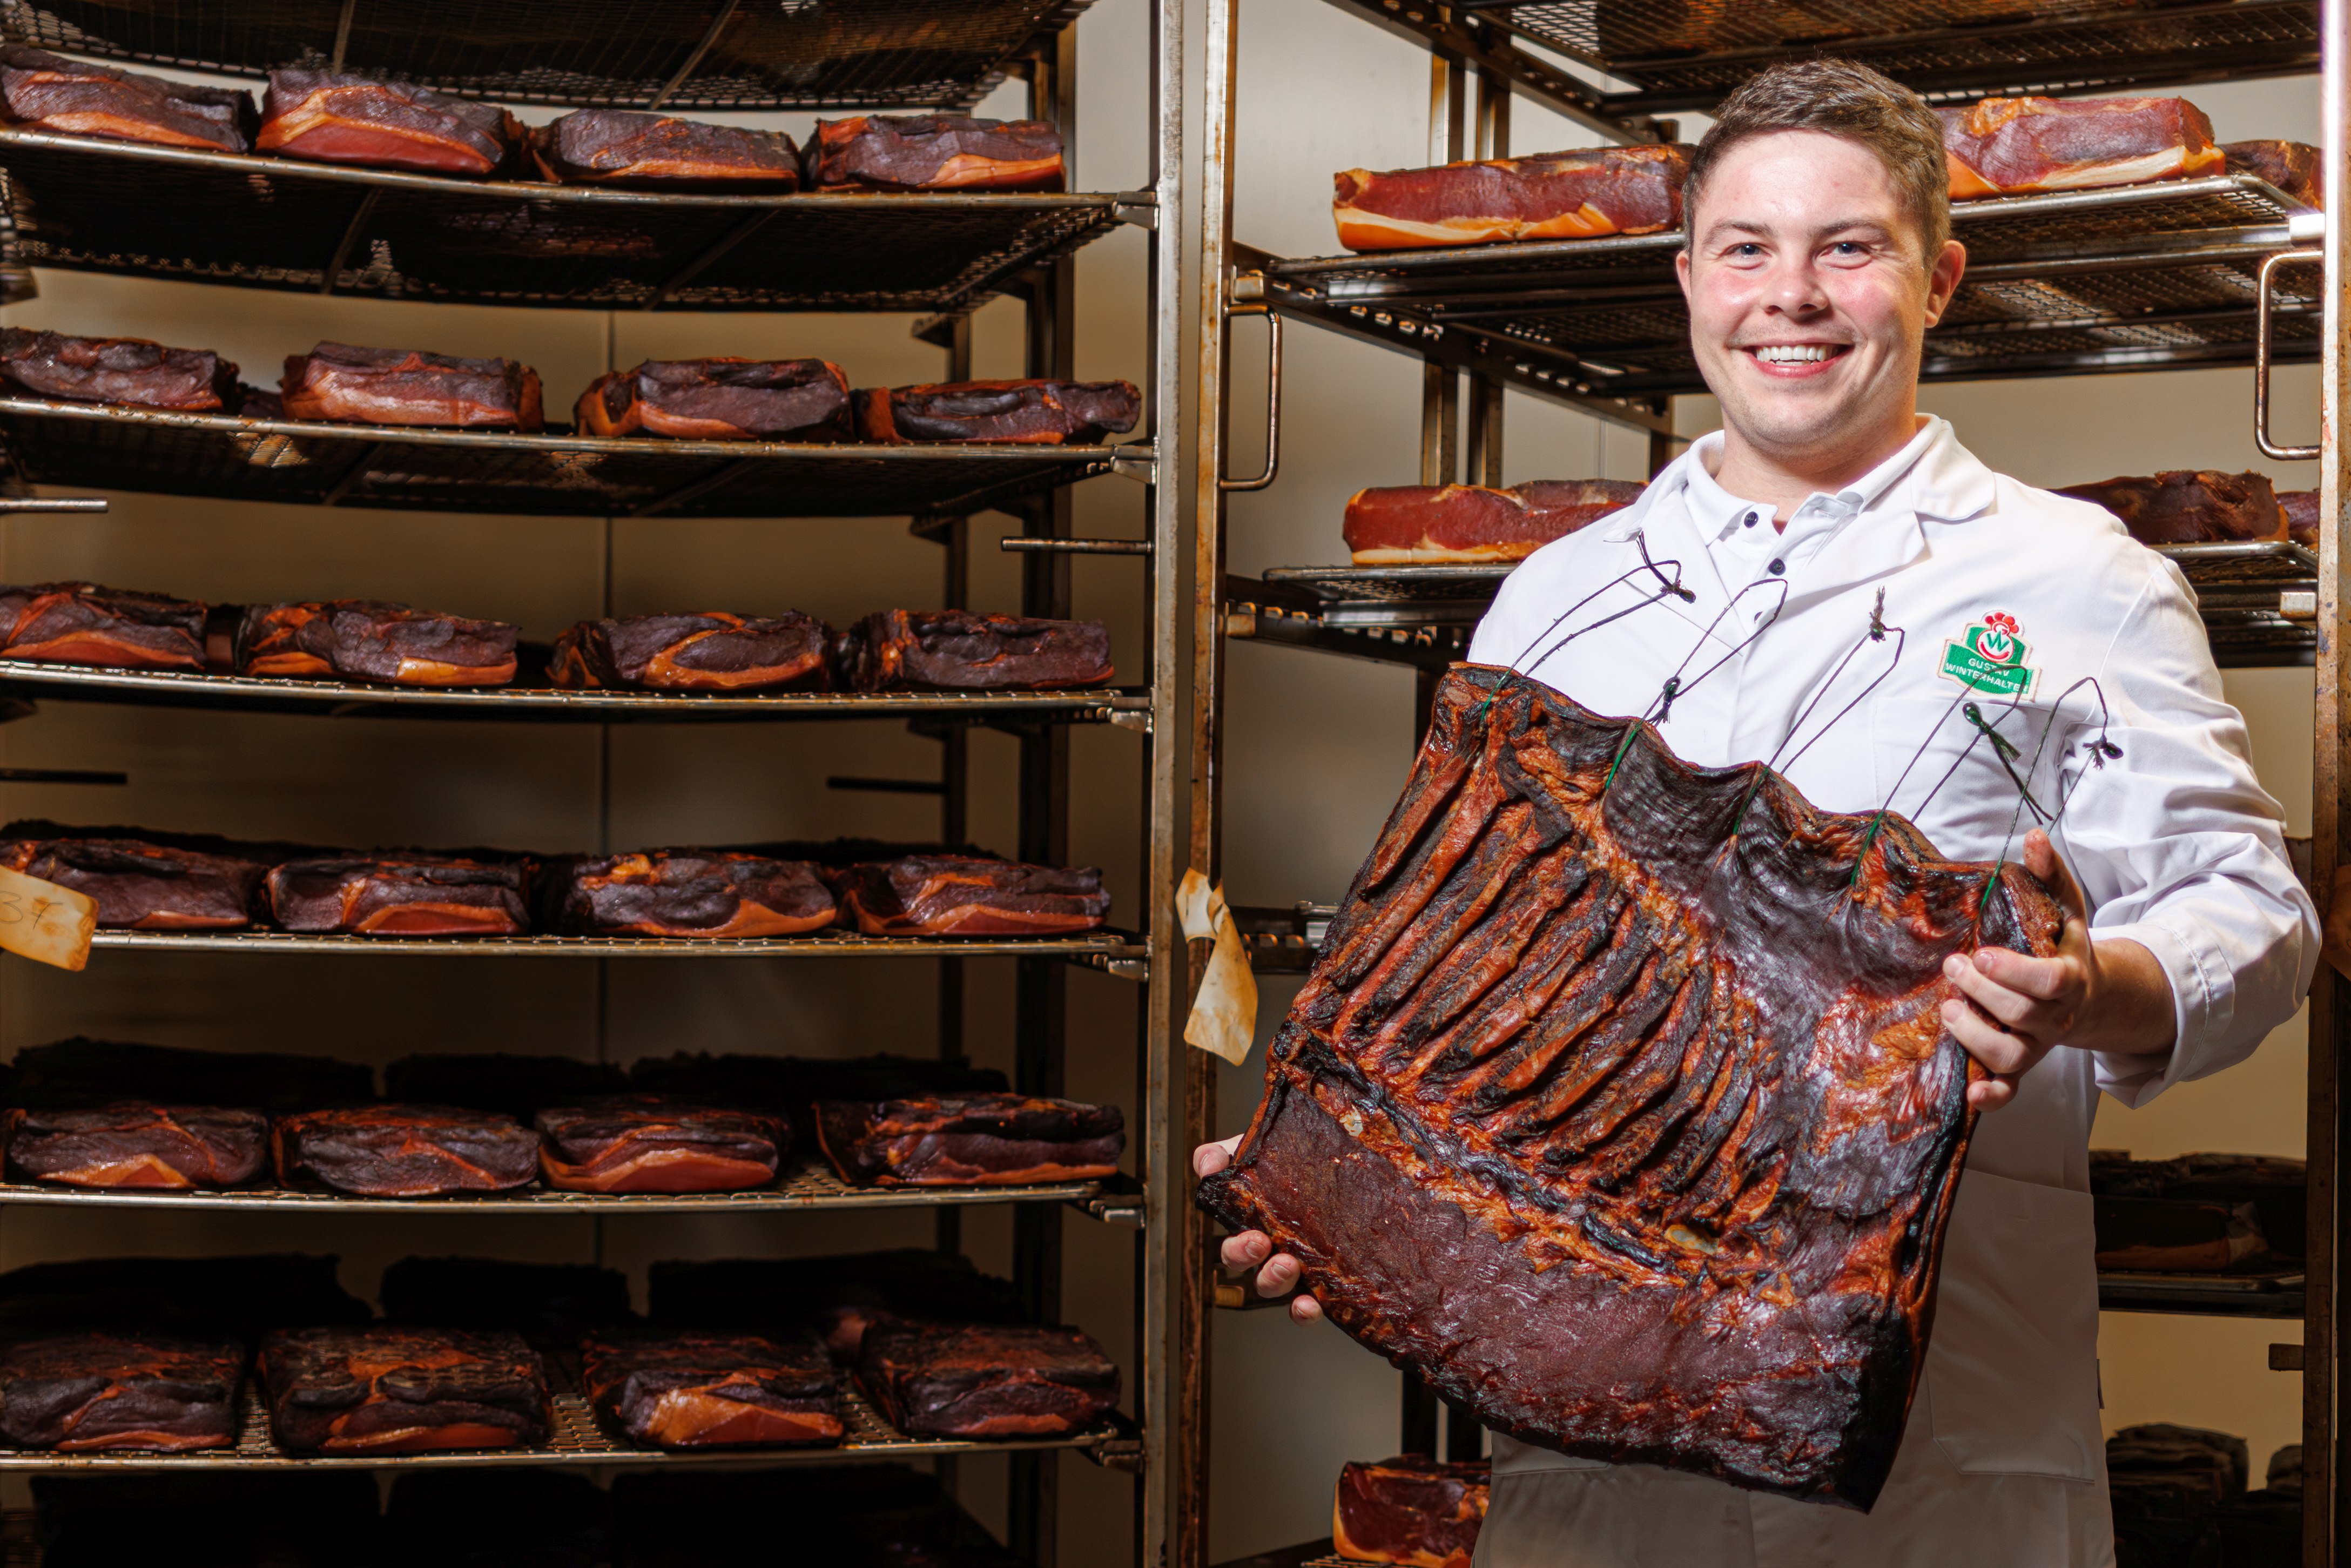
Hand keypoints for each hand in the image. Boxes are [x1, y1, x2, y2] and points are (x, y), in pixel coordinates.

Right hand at [1192, 1135, 1322, 1322]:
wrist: (1329, 1156)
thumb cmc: (1287, 1157)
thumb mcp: (1250, 1148)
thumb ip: (1221, 1154)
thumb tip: (1208, 1167)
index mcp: (1250, 1223)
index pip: (1233, 1245)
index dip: (1237, 1249)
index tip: (1252, 1237)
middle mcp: (1268, 1249)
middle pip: (1247, 1267)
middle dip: (1247, 1259)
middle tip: (1260, 1244)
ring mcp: (1293, 1265)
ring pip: (1272, 1286)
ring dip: (1273, 1281)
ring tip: (1287, 1266)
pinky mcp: (1320, 1280)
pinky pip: (1305, 1306)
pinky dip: (1303, 1311)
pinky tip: (1310, 1305)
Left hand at [1939, 828, 2175, 1110]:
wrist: (2089, 992)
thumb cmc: (2065, 943)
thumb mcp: (2064, 905)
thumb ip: (2049, 873)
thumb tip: (2033, 836)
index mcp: (2070, 976)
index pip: (2048, 981)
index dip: (2013, 972)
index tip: (1979, 953)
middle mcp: (2057, 1017)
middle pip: (2022, 1015)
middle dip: (1983, 992)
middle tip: (1953, 966)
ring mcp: (2039, 1044)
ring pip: (2012, 1055)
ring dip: (1976, 1036)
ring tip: (1948, 1008)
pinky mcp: (2022, 1064)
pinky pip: (2010, 1088)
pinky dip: (1993, 1097)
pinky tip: (1972, 1094)